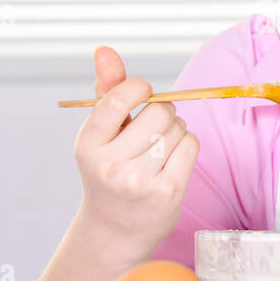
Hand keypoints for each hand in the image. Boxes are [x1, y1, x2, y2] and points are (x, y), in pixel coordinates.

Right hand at [71, 46, 199, 256]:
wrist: (114, 231)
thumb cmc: (108, 172)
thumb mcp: (99, 134)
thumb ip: (106, 91)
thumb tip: (104, 49)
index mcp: (88, 145)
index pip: (120, 96)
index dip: (140, 88)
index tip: (141, 95)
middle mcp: (110, 164)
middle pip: (159, 112)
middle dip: (161, 113)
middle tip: (151, 131)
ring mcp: (140, 181)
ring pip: (178, 128)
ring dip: (175, 131)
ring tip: (159, 149)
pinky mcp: (167, 192)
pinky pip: (191, 145)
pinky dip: (187, 146)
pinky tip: (172, 161)